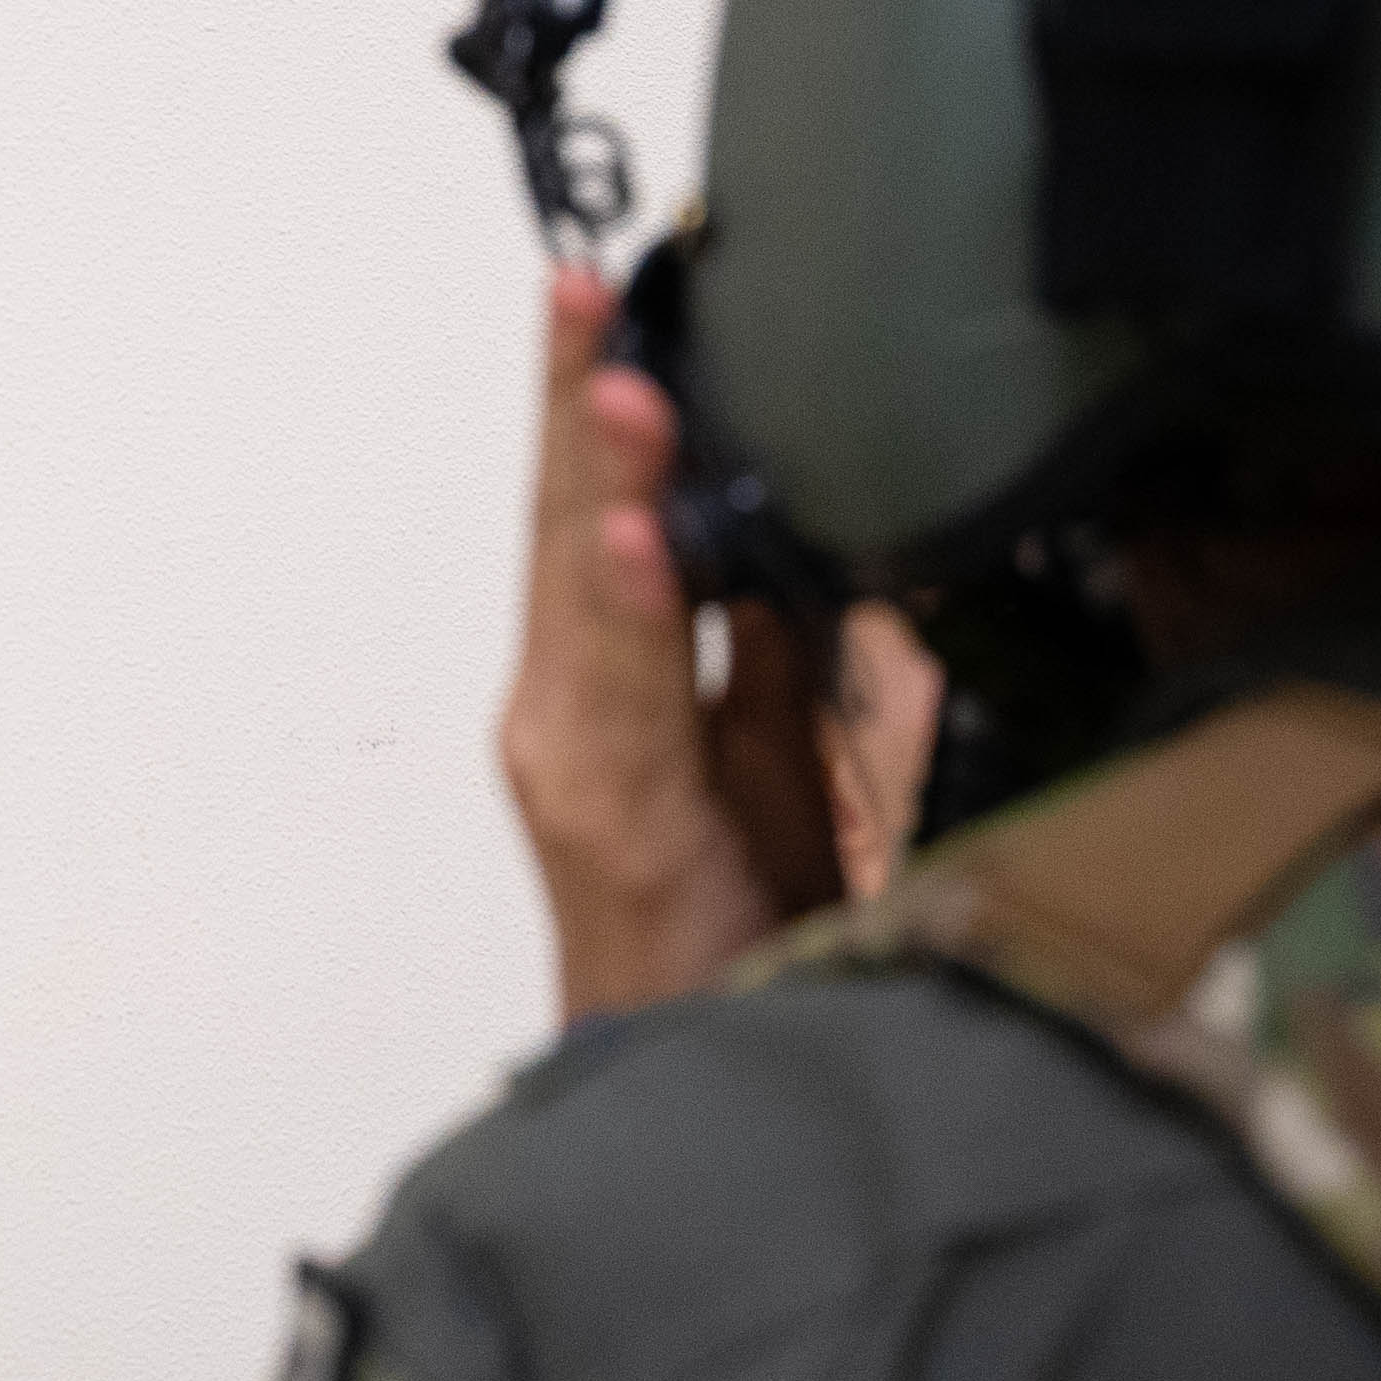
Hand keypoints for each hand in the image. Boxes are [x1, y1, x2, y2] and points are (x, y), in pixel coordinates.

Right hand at [498, 265, 849, 1021]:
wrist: (708, 1090)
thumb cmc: (737, 945)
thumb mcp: (786, 762)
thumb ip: (782, 651)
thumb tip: (810, 529)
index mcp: (613, 685)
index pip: (606, 508)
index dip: (605, 399)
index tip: (622, 290)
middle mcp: (571, 711)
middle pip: (571, 527)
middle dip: (583, 402)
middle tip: (592, 290)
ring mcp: (579, 766)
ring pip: (587, 593)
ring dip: (609, 481)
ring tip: (626, 386)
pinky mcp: (612, 827)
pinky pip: (626, 703)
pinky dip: (628, 615)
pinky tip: (639, 547)